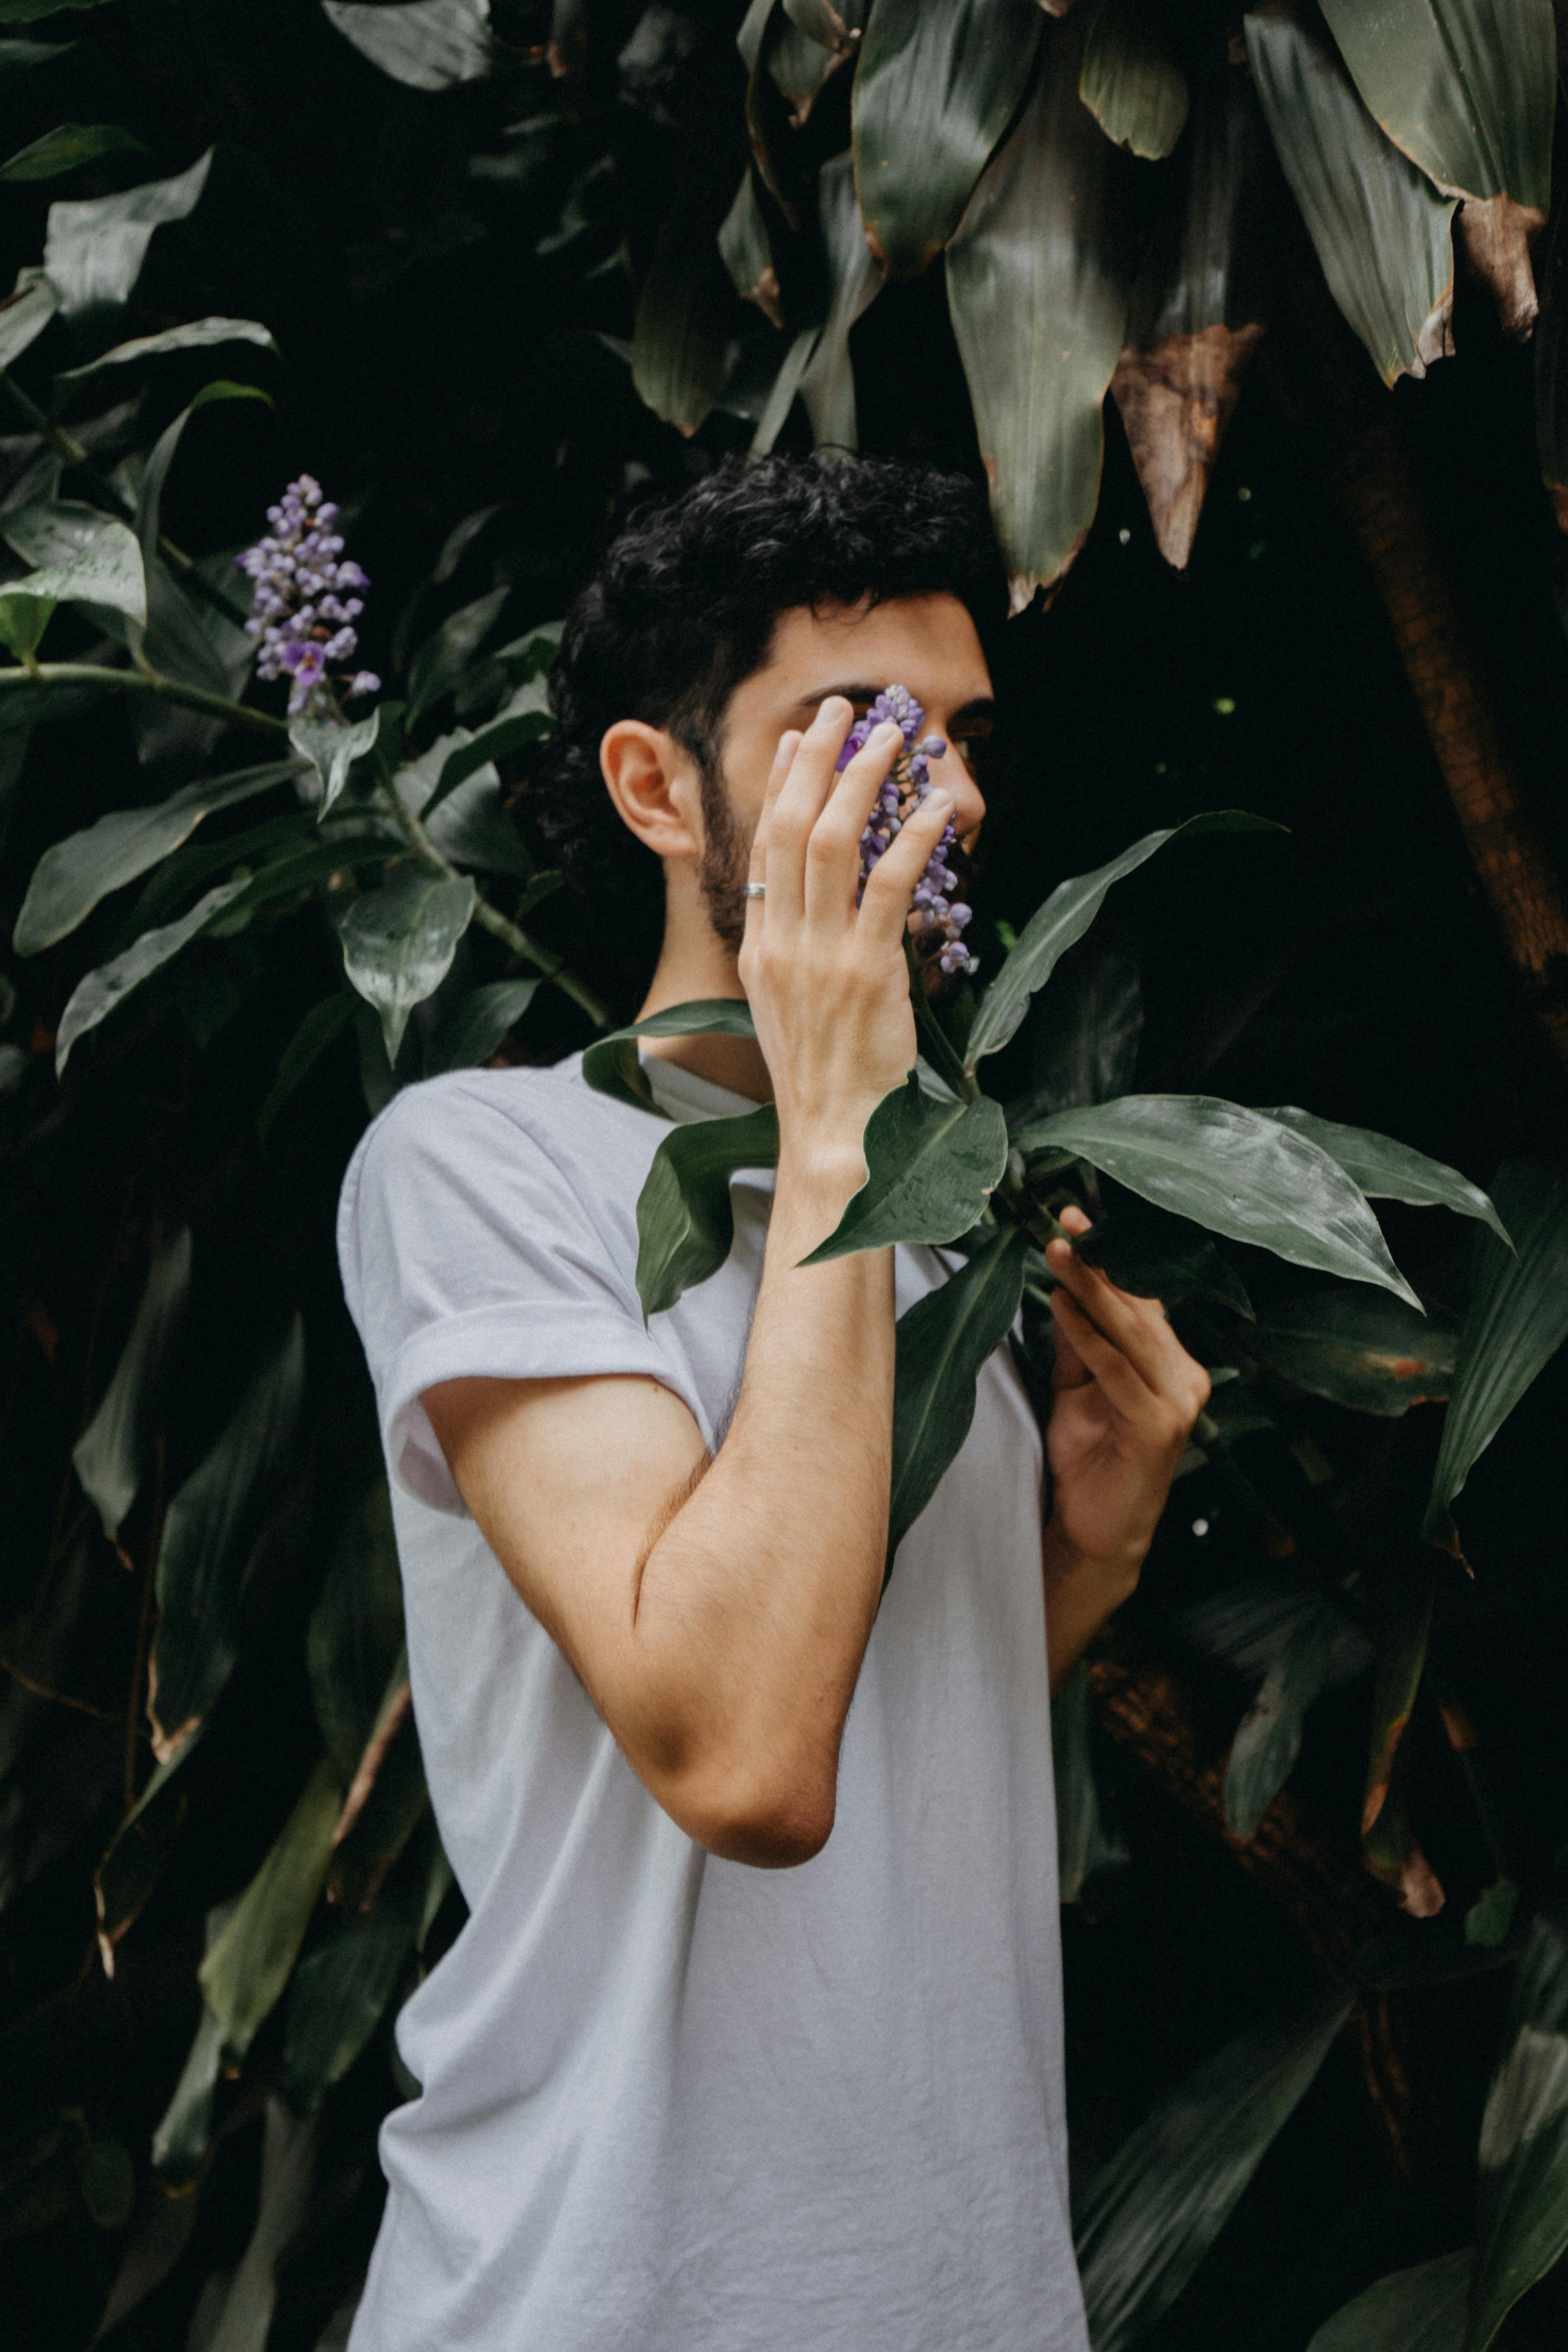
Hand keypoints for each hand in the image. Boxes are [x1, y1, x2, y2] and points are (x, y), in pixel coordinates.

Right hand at [737, 697, 955, 1207]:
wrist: (831, 1137)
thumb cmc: (823, 1080)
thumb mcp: (790, 1008)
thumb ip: (799, 952)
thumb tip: (823, 908)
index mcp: (760, 949)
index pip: (764, 846)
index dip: (782, 785)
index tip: (800, 740)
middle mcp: (782, 943)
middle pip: (790, 826)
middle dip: (818, 759)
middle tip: (846, 711)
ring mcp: (821, 956)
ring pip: (833, 843)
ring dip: (863, 781)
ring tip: (892, 738)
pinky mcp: (867, 973)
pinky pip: (888, 888)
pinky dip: (912, 841)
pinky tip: (934, 810)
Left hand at [1042, 1205, 1209, 1596]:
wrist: (1094, 1531)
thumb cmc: (1088, 1458)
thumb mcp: (1076, 1387)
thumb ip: (1077, 1342)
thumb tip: (1062, 1286)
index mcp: (1171, 1362)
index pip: (1141, 1300)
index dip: (1110, 1258)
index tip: (1074, 1218)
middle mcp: (1186, 1376)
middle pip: (1138, 1310)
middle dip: (1099, 1265)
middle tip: (1062, 1226)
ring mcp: (1179, 1402)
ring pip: (1131, 1334)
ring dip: (1091, 1291)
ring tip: (1057, 1255)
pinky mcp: (1160, 1428)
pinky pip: (1118, 1372)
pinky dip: (1088, 1338)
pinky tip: (1061, 1308)